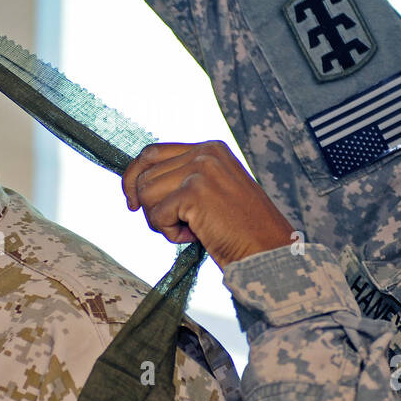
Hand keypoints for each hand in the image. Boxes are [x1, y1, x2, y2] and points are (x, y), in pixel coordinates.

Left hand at [123, 142, 297, 268]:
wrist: (268, 252)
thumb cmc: (240, 230)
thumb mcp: (212, 191)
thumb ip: (183, 178)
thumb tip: (137, 185)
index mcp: (210, 148)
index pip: (153, 152)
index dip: (134, 177)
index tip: (132, 203)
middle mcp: (205, 152)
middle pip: (145, 174)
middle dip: (149, 205)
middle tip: (173, 225)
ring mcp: (201, 170)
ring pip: (146, 193)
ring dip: (161, 221)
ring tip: (190, 230)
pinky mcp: (195, 192)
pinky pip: (157, 214)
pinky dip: (169, 233)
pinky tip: (195, 236)